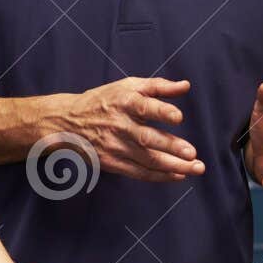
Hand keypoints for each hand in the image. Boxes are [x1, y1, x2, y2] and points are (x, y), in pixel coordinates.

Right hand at [65, 77, 203, 182]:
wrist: (67, 122)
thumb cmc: (104, 101)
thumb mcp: (128, 86)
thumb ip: (158, 86)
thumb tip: (186, 86)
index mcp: (124, 102)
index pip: (144, 107)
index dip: (161, 111)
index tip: (178, 117)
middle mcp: (119, 125)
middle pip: (147, 139)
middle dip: (171, 147)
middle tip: (192, 154)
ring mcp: (115, 147)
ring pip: (147, 160)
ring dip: (173, 166)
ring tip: (196, 168)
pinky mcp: (112, 163)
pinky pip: (139, 173)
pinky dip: (159, 176)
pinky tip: (178, 176)